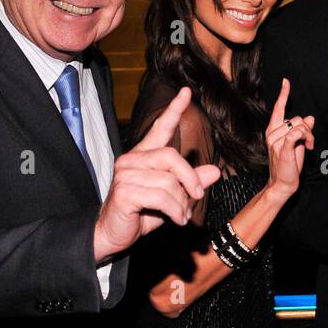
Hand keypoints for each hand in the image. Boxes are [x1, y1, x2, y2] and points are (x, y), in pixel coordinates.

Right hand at [93, 87, 221, 261]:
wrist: (113, 235)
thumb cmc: (141, 214)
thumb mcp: (172, 197)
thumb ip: (190, 183)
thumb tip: (215, 172)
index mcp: (144, 156)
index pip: (160, 128)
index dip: (174, 110)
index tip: (186, 92)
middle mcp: (132, 160)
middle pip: (171, 156)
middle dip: (190, 178)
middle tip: (197, 196)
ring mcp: (126, 174)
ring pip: (169, 181)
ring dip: (182, 202)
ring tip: (182, 215)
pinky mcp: (124, 192)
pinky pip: (161, 196)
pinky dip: (175, 210)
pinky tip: (176, 220)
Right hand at [264, 78, 314, 198]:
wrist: (282, 184)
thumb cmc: (290, 164)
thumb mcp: (297, 144)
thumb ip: (302, 130)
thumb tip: (309, 117)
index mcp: (273, 130)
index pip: (278, 108)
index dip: (283, 95)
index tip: (286, 82)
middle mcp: (272, 133)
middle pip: (297, 118)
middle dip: (308, 129)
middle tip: (310, 143)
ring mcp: (276, 140)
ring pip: (300, 125)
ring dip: (309, 136)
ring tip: (309, 147)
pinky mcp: (283, 148)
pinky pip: (296, 133)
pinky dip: (306, 137)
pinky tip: (308, 146)